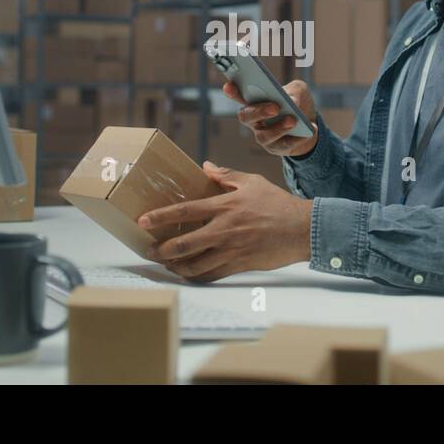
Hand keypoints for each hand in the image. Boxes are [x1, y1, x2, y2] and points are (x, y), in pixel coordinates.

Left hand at [140, 161, 312, 282]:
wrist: (301, 229)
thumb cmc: (277, 203)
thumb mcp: (252, 182)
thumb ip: (226, 175)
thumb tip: (205, 167)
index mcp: (224, 206)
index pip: (184, 211)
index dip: (160, 217)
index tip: (142, 221)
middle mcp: (223, 229)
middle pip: (183, 244)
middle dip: (161, 250)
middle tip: (149, 250)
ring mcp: (231, 250)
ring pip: (194, 265)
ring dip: (175, 266)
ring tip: (166, 263)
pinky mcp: (239, 265)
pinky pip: (211, 275)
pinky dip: (196, 276)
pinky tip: (188, 273)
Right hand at [223, 79, 318, 156]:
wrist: (309, 124)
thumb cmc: (298, 102)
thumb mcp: (298, 90)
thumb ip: (293, 90)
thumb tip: (291, 102)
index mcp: (254, 102)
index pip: (239, 96)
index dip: (232, 92)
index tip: (229, 86)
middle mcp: (253, 120)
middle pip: (246, 117)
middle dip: (259, 112)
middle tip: (275, 107)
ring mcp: (262, 136)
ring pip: (264, 135)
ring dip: (279, 128)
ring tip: (293, 120)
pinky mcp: (276, 148)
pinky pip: (283, 145)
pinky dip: (297, 138)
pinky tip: (310, 130)